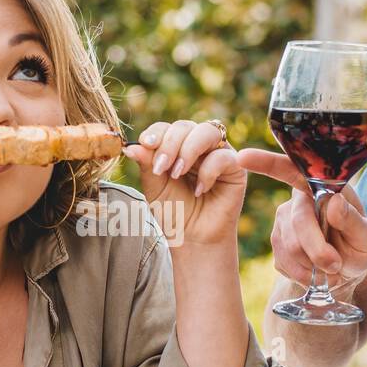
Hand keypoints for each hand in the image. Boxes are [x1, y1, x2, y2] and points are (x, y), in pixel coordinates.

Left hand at [122, 120, 245, 246]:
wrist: (193, 239)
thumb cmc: (174, 212)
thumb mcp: (154, 187)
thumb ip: (146, 165)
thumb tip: (131, 146)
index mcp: (177, 147)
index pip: (166, 128)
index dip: (156, 133)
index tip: (145, 144)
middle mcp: (198, 146)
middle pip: (185, 126)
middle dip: (169, 144)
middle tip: (160, 169)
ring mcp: (218, 154)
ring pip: (207, 131)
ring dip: (188, 150)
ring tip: (177, 174)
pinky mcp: (236, 168)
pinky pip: (223, 155)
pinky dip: (208, 170)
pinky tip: (199, 190)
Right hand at [235, 148, 366, 290]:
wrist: (342, 273)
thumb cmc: (357, 248)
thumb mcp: (366, 237)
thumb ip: (353, 221)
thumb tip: (334, 202)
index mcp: (322, 186)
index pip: (293, 170)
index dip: (267, 163)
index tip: (242, 157)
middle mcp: (298, 199)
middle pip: (298, 221)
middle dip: (318, 249)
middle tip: (336, 266)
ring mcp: (283, 221)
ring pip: (290, 245)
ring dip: (313, 264)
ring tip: (329, 267)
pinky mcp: (275, 242)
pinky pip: (284, 261)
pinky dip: (303, 273)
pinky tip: (314, 270)